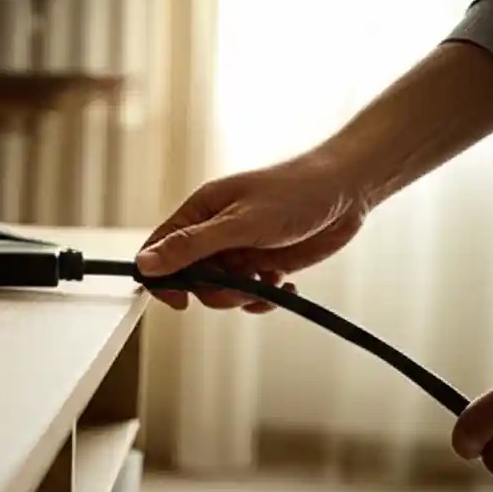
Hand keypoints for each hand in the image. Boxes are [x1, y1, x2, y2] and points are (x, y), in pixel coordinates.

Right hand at [136, 153, 368, 310]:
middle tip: (240, 285)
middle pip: (190, 278)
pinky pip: (249, 294)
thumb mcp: (238, 223)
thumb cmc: (293, 192)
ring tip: (268, 282)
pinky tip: (284, 284)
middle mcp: (215, 233)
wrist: (347, 190)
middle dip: (214, 291)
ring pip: (220, 290)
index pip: (159, 250)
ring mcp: (239, 250)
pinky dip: (264, 297)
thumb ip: (190, 246)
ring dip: (242, 295)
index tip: (179, 301)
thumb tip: (145, 264)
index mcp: (200, 213)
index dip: (161, 278)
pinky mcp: (264, 264)